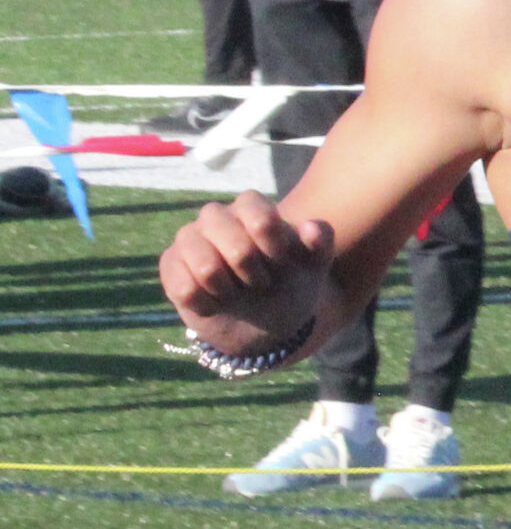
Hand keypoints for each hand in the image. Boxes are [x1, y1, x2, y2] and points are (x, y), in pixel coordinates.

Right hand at [159, 192, 333, 355]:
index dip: (274, 245)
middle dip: (254, 273)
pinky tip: (216, 304)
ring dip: (230, 291)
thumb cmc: (289, 283)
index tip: (284, 262)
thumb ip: (321, 242)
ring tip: (237, 293)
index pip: (259, 217)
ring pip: (205, 266)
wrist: (264, 320)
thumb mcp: (314, 266)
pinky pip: (184, 289)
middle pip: (232, 243)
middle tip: (262, 282)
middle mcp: (216, 216)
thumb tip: (311, 226)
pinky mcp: (171, 265)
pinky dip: (208, 305)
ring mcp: (189, 239)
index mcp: (251, 207)